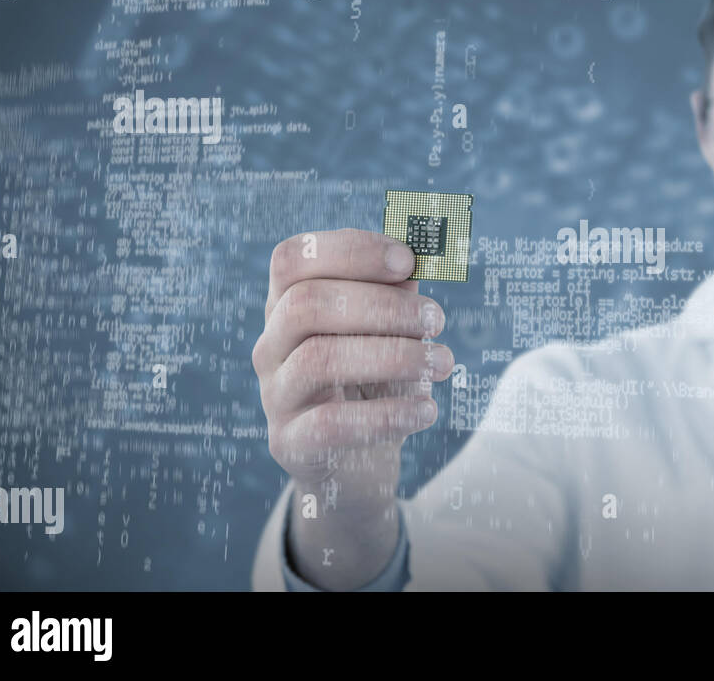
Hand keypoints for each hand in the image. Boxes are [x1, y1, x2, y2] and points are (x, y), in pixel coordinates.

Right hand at [252, 228, 452, 587]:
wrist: (356, 464)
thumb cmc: (375, 382)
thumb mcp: (388, 333)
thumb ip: (396, 295)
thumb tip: (418, 262)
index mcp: (288, 306)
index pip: (293, 259)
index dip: (350, 250)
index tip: (407, 260)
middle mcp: (271, 345)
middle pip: (307, 304)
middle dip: (384, 306)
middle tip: (436, 320)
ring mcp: (275, 395)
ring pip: (318, 359)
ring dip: (394, 356)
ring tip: (442, 364)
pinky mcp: (290, 444)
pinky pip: (329, 425)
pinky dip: (387, 414)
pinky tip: (426, 410)